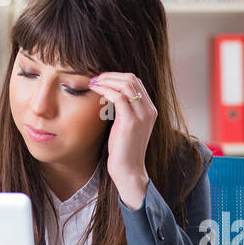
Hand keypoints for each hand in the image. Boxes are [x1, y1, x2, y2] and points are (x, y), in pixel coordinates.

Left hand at [89, 71, 156, 209]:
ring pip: (126, 84)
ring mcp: (142, 115)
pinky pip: (119, 97)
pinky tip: (96, 90)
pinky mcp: (131, 121)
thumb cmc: (123, 148)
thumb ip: (123, 108)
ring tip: (93, 82)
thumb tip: (109, 92)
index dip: (117, 76)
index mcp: (150, 109)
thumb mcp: (125, 124)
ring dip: (107, 80)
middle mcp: (149, 110)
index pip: (136, 82)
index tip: (102, 78)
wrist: (128, 169)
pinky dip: (106, 90)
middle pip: (132, 79)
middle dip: (111, 75)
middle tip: (95, 78)